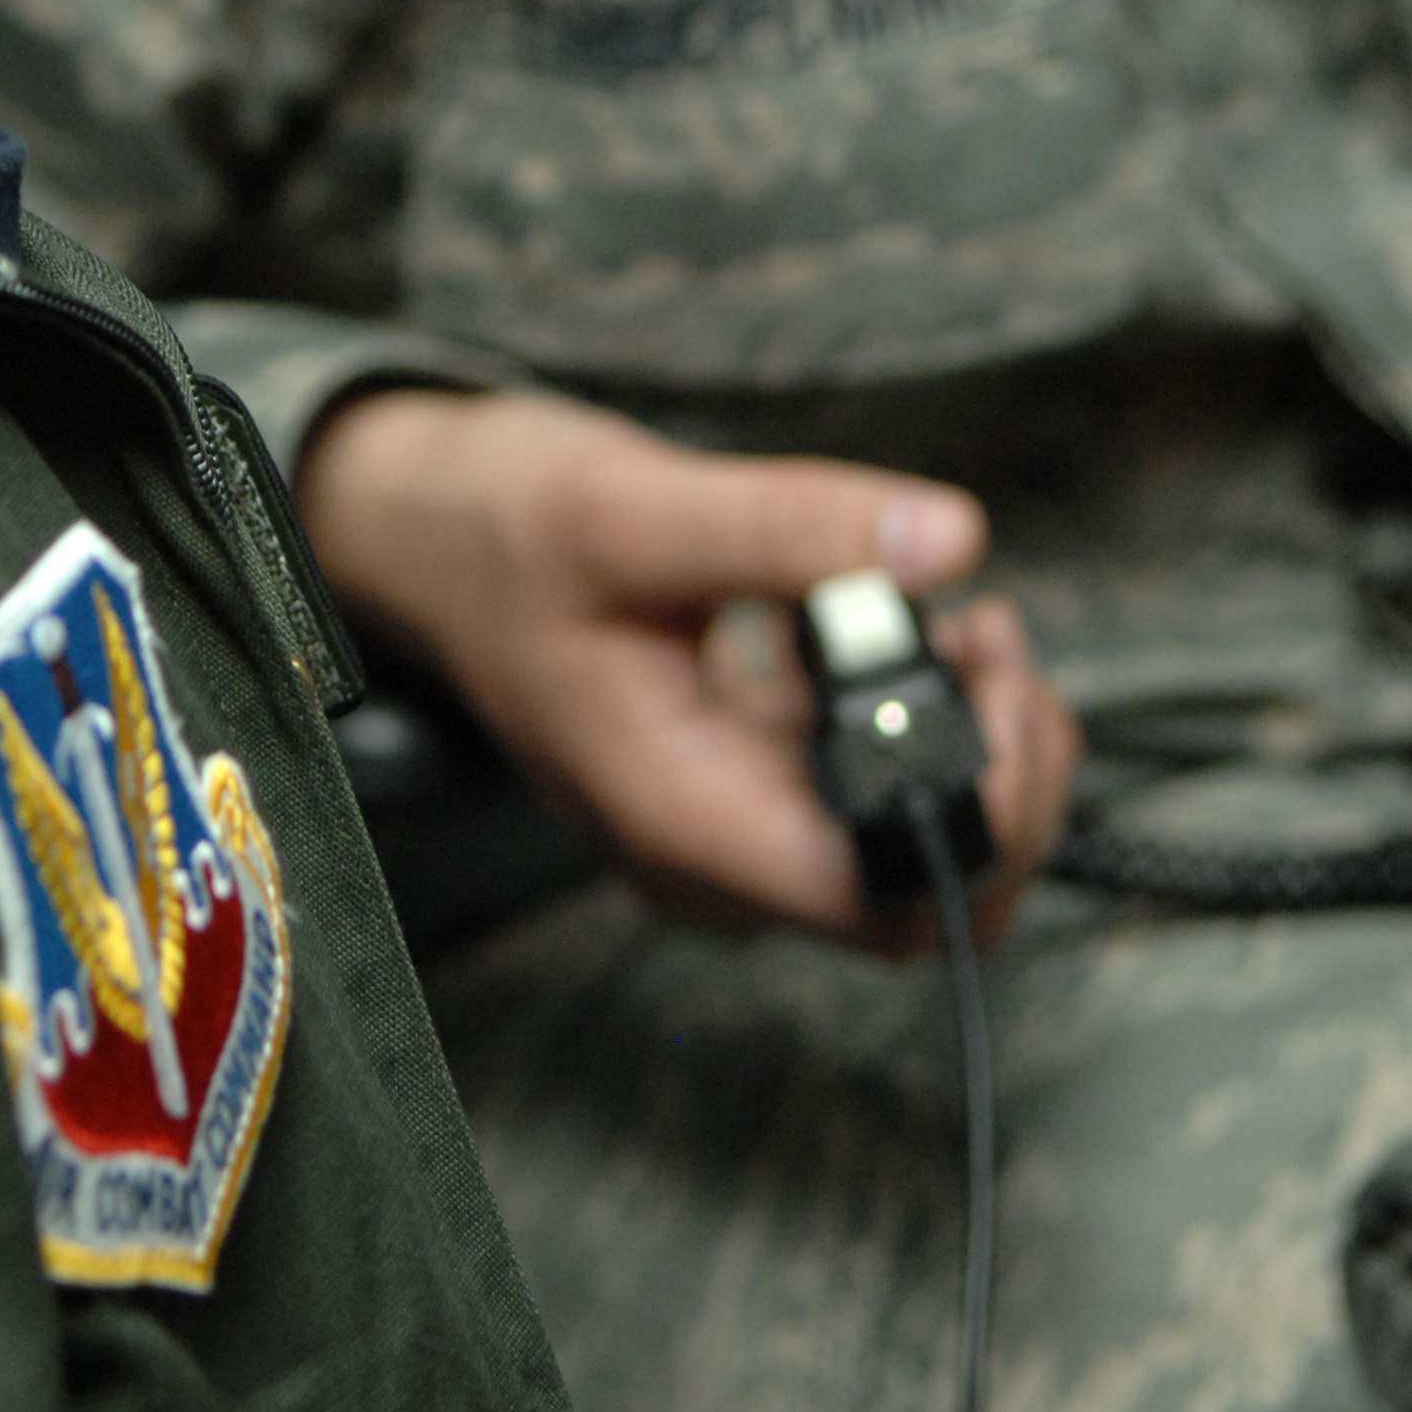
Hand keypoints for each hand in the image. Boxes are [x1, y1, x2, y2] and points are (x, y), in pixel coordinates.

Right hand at [299, 385, 1076, 947]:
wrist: (411, 528)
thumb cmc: (489, 530)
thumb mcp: (629, 507)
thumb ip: (785, 527)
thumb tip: (944, 538)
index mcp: (684, 820)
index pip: (890, 904)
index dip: (978, 813)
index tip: (980, 672)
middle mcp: (716, 847)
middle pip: (928, 894)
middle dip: (1001, 772)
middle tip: (983, 629)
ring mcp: (732, 813)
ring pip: (915, 840)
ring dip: (976, 737)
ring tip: (958, 614)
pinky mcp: (746, 766)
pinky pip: (873, 780)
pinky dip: (926, 707)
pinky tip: (903, 616)